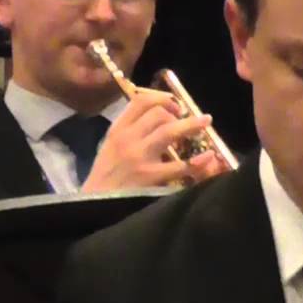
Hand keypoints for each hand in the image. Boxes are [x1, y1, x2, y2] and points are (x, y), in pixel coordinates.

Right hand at [81, 88, 215, 191]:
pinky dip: (197, 161)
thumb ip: (129, 131)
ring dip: (191, 125)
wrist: (94, 204)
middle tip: (186, 119)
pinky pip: (179, 165)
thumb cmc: (106, 176)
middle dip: (176, 114)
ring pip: (169, 131)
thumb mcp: (110, 147)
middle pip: (158, 114)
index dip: (162, 98)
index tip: (174, 104)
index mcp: (117, 130)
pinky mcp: (151, 177)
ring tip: (206, 121)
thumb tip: (157, 116)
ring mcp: (140, 157)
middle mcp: (128, 139)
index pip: (139, 102)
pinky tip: (208, 156)